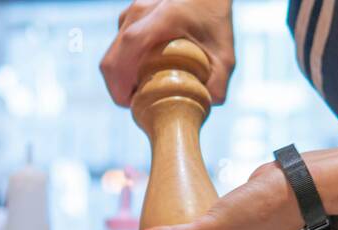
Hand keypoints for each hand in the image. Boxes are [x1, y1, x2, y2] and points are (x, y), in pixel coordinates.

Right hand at [101, 0, 235, 105]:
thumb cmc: (216, 22)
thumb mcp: (225, 57)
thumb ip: (217, 86)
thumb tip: (203, 110)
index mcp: (164, 18)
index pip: (130, 47)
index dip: (123, 83)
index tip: (134, 104)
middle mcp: (140, 12)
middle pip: (112, 60)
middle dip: (119, 90)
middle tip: (140, 104)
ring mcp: (130, 12)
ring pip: (112, 56)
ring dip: (121, 79)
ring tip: (144, 91)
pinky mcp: (127, 17)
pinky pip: (117, 49)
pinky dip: (124, 67)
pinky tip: (144, 75)